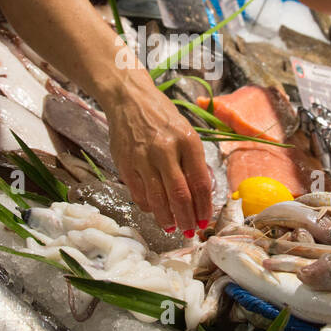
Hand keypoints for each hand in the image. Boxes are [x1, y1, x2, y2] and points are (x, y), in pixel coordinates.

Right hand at [104, 77, 213, 233]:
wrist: (129, 99)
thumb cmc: (163, 117)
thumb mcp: (186, 133)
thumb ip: (193, 162)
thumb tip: (200, 195)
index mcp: (187, 141)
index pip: (200, 182)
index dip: (204, 206)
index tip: (205, 220)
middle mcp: (166, 149)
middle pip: (179, 195)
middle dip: (187, 218)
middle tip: (190, 231)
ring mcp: (143, 158)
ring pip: (157, 199)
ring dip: (166, 218)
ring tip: (173, 227)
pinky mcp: (125, 163)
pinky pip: (138, 193)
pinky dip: (148, 206)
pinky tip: (155, 211)